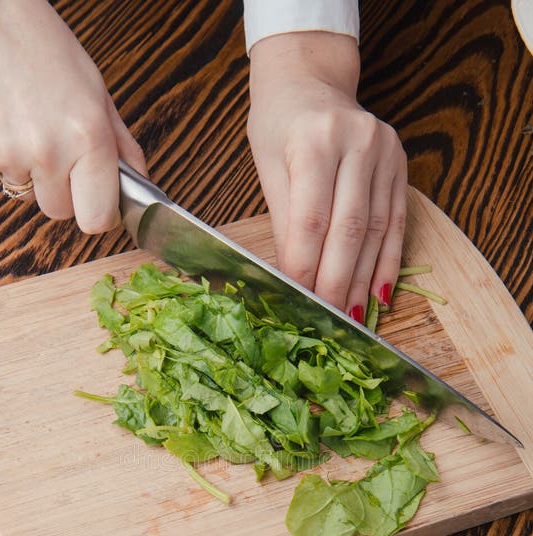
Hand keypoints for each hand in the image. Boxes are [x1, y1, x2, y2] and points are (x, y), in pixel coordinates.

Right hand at [0, 0, 146, 231]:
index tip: (95, 200)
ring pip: (28, 196)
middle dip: (63, 191)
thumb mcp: (97, 94)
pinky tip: (4, 121)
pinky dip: (2, 158)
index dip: (97, 212)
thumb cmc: (43, 48)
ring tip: (28, 127)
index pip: (98, 219)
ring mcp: (9, 154)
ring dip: (31, 173)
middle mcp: (49, 151)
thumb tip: (140, 185)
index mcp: (88, 137)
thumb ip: (122, 147)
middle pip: (62, 213)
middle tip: (58, 150)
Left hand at [247, 32, 406, 319]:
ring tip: (352, 315)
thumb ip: (285, 223)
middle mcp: (357, 142)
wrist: (309, 82)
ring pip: (376, 229)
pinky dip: (387, 262)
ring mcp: (386, 152)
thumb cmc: (279, 127)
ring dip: (363, 279)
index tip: (299, 300)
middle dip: (337, 280)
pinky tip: (380, 293)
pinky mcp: (400, 165)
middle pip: (349, 228)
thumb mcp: (269, 169)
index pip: (311, 218)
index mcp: (315, 140)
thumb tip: (294, 280)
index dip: (305, 265)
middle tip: (328, 320)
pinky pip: (396, 222)